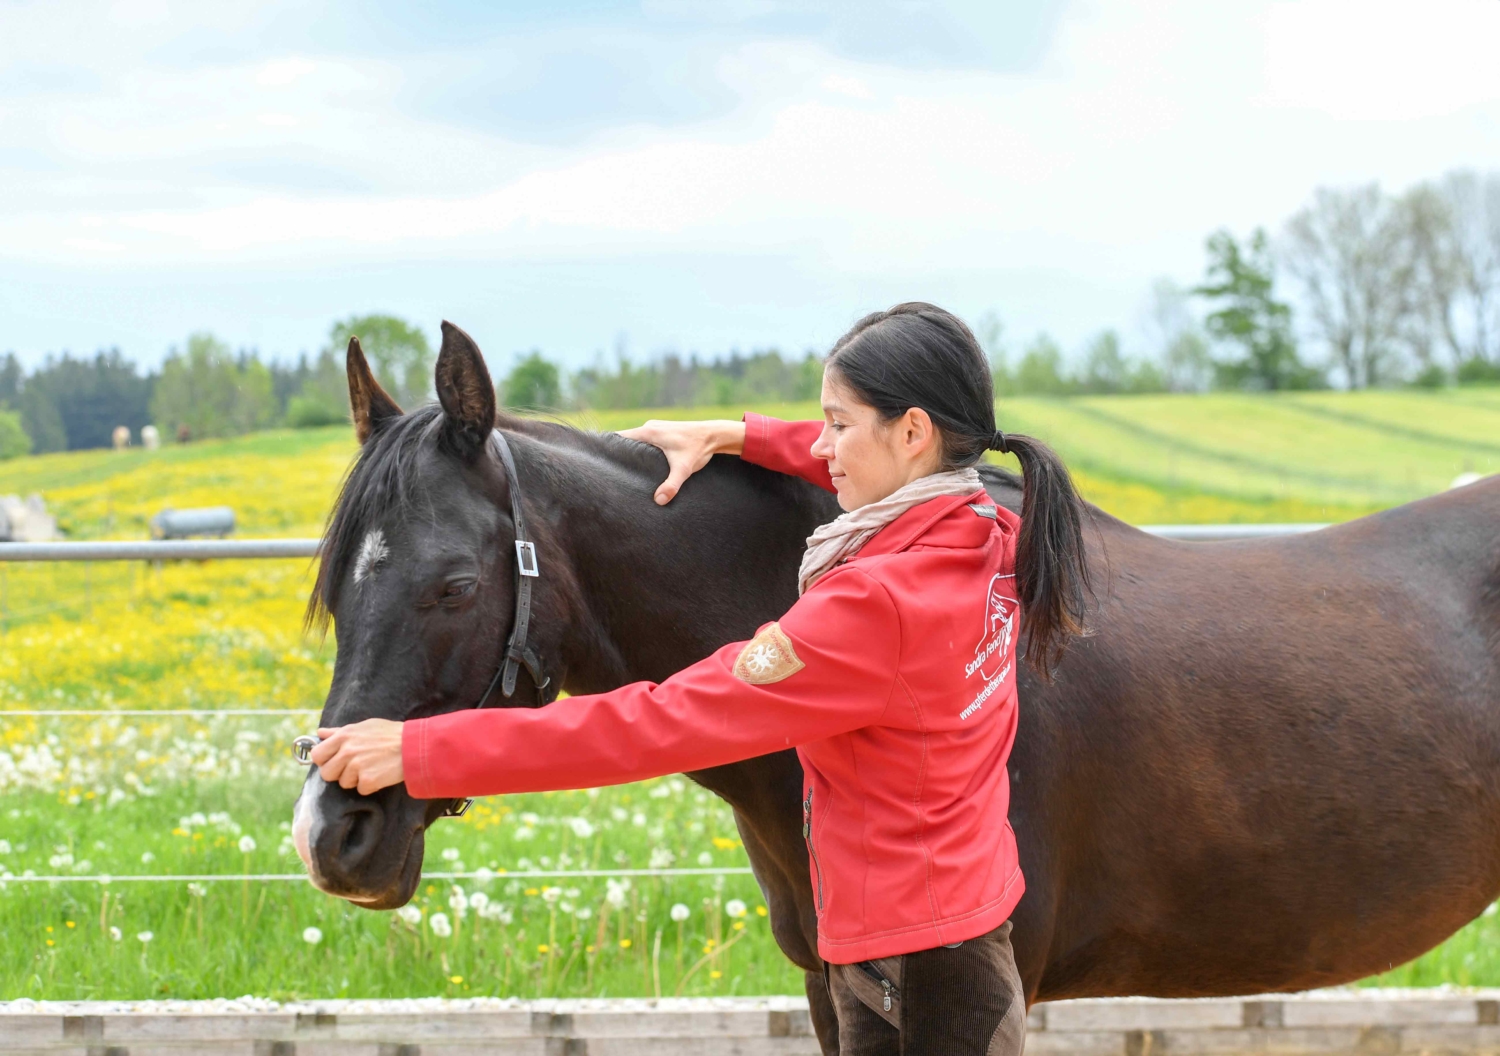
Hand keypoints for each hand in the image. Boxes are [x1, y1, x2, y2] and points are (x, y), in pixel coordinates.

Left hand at [311, 719, 404, 794]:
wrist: (413, 745)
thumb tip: (320, 733)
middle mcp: (347, 751)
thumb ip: (339, 732)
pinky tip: (380, 774)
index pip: (317, 755)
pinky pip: (360, 789)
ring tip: (371, 767)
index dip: (324, 760)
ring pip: (343, 783)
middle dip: (338, 773)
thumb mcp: (363, 727)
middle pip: (327, 773)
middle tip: (354, 767)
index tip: (334, 761)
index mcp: (343, 736)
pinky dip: (370, 785)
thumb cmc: (389, 734)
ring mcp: (357, 767)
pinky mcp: (368, 781)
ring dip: (355, 779)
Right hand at [618, 419, 745, 503]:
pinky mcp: (663, 432)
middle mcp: (650, 427)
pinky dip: (640, 451)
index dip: (609, 448)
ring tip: (622, 470)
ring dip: (630, 453)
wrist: (715, 435)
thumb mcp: (684, 469)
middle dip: (618, 455)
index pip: (619, 438)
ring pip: (636, 441)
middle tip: (609, 471)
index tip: (600, 461)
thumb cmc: (698, 449)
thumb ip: (671, 485)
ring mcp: (656, 428)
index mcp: (649, 432)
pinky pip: (645, 441)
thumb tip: (659, 501)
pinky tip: (640, 465)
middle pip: (625, 440)